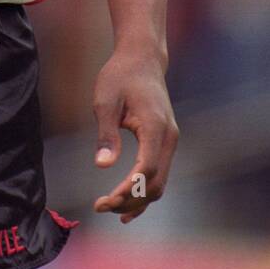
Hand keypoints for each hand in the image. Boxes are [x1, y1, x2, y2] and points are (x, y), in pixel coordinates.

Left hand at [91, 50, 178, 222]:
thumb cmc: (120, 76)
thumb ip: (106, 134)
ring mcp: (170, 141)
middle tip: (100, 206)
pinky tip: (127, 206)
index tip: (105, 200)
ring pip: (159, 183)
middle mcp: (169, 138)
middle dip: (130, 200)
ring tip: (109, 209)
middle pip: (156, 183)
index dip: (128, 189)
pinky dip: (144, 192)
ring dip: (137, 200)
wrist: (141, 59)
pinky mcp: (164, 143)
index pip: (147, 169)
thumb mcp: (105, 100)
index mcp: (155, 127)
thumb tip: (102, 166)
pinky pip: (158, 174)